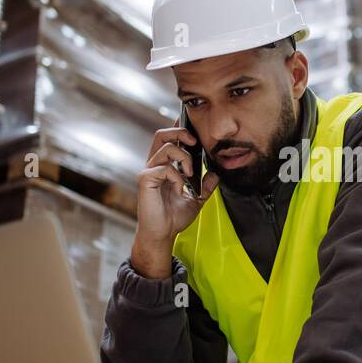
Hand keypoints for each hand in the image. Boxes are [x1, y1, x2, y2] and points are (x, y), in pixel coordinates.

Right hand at [130, 126, 219, 278]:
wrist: (164, 234)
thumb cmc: (174, 217)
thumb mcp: (197, 199)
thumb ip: (206, 185)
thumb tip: (216, 173)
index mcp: (165, 166)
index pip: (169, 140)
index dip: (178, 129)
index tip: (193, 128)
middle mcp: (154, 165)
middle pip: (161, 135)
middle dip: (180, 133)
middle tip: (194, 142)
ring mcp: (148, 171)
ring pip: (166, 148)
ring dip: (184, 158)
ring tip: (189, 175)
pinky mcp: (145, 179)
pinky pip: (165, 168)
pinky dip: (177, 177)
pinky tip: (179, 190)